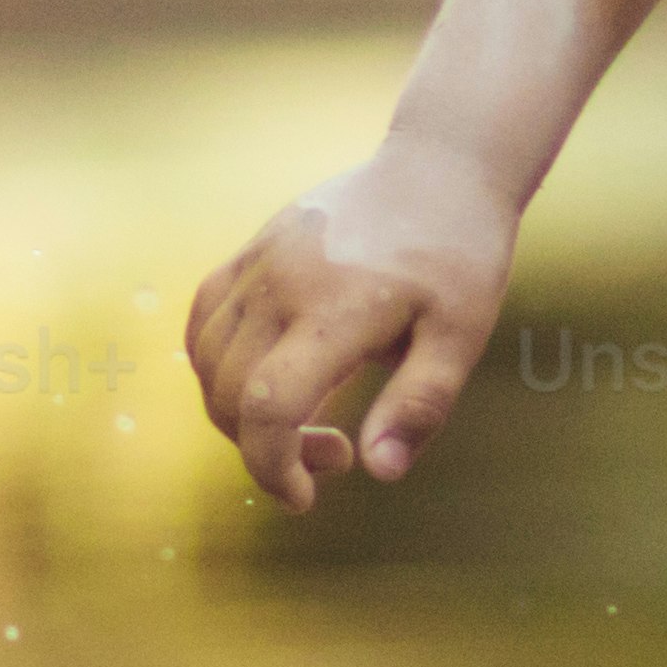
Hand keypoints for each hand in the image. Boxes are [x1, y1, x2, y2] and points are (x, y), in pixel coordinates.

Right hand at [183, 140, 525, 509]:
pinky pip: (204, 319)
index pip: (269, 405)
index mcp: (338, 308)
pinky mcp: (250, 249)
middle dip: (266, 448)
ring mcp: (259, 261)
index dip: (271, 467)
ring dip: (239, 411)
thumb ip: (418, 405)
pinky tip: (267, 376)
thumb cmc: (459, 256)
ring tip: (307, 415)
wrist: (439, 168)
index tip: (304, 498)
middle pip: (229, 393)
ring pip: (207, 361)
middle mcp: (283, 283)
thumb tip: (378, 472)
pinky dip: (217, 366)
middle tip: (335, 451)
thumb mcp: (461, 335)